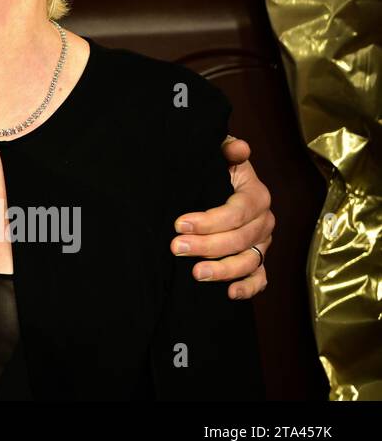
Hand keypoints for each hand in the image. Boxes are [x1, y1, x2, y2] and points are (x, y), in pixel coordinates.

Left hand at [171, 136, 272, 300]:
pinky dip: (248, 288)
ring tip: (196, 274)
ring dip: (223, 270)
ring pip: (248, 261)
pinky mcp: (257, 259)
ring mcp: (262, 243)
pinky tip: (230, 294)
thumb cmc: (218, 170)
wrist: (222, 184)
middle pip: (239, 239)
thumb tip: (238, 147)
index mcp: (256, 195)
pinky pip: (260, 278)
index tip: (178, 224)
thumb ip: (227, 151)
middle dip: (206, 246)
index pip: (236, 212)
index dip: (208, 220)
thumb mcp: (219, 155)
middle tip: (176, 247)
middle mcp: (264, 221)